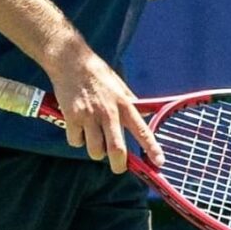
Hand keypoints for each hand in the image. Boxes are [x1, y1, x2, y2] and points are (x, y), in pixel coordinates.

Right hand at [45, 42, 163, 173]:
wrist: (71, 62)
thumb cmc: (97, 74)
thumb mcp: (120, 86)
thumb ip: (131, 103)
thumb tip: (145, 116)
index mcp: (124, 104)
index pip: (142, 130)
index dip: (152, 148)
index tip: (159, 162)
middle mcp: (108, 112)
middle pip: (116, 150)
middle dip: (119, 165)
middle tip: (119, 167)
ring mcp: (89, 116)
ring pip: (94, 150)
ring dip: (95, 150)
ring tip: (94, 139)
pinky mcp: (72, 117)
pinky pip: (75, 141)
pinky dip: (77, 139)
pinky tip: (78, 128)